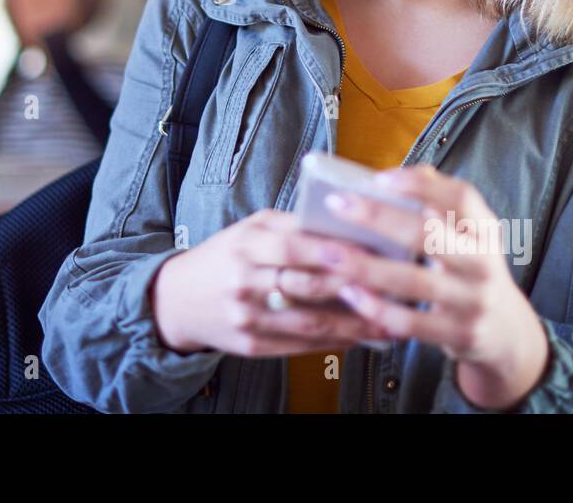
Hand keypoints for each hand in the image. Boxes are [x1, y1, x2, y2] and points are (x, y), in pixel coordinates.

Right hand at [151, 209, 389, 357]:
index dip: (334, 251)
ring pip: (310, 323)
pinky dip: (335, 342)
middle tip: (395, 288)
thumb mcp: (249, 230)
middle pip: (307, 287)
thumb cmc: (224, 256)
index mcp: (244, 245)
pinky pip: (300, 346)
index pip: (294, 247)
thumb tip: (347, 227)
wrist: (177, 299)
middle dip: (355, 289)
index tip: (373, 253)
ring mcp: (246, 317)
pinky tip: (361, 337)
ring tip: (390, 320)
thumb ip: (292, 226)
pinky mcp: (251, 346)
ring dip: (355, 324)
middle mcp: (243, 282)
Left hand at [322, 164, 549, 408]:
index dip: (420, 185)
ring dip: (367, 267)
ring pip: (414, 282)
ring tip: (329, 253)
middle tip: (336, 204)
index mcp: (484, 231)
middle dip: (378, 217)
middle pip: (429, 235)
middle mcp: (483, 263)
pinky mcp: (459, 335)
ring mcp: (473, 301)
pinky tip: (349, 293)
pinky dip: (377, 309)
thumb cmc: (471, 270)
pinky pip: (411, 323)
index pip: (461, 198)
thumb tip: (398, 174)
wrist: (508, 333)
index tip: (379, 178)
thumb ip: (439, 203)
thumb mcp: (469, 236)